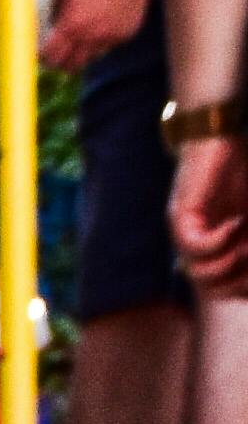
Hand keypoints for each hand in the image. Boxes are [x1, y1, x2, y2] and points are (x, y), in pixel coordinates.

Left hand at [48, 0, 157, 59]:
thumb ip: (55, 9)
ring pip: (90, 58)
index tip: (41, 54)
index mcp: (72, 24)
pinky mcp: (126, 34)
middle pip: (70, 66)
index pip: (51, 56)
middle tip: (56, 54)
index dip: (43, 56)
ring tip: (81, 32)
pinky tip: (103, 19)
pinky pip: (108, 45)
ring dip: (82, 51)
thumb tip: (44, 27)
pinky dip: (102, 39)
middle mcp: (92, 36)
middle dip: (60, 62)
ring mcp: (111, 36)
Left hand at [184, 129, 247, 283]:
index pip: (223, 288)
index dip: (244, 286)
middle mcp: (193, 249)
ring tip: (246, 237)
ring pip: (201, 275)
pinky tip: (236, 223)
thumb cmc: (237, 166)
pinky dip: (220, 243)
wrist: (215, 135)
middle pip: (212, 288)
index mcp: (210, 251)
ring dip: (231, 262)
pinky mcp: (181, 219)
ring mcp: (184, 235)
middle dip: (240, 277)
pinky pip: (198, 249)